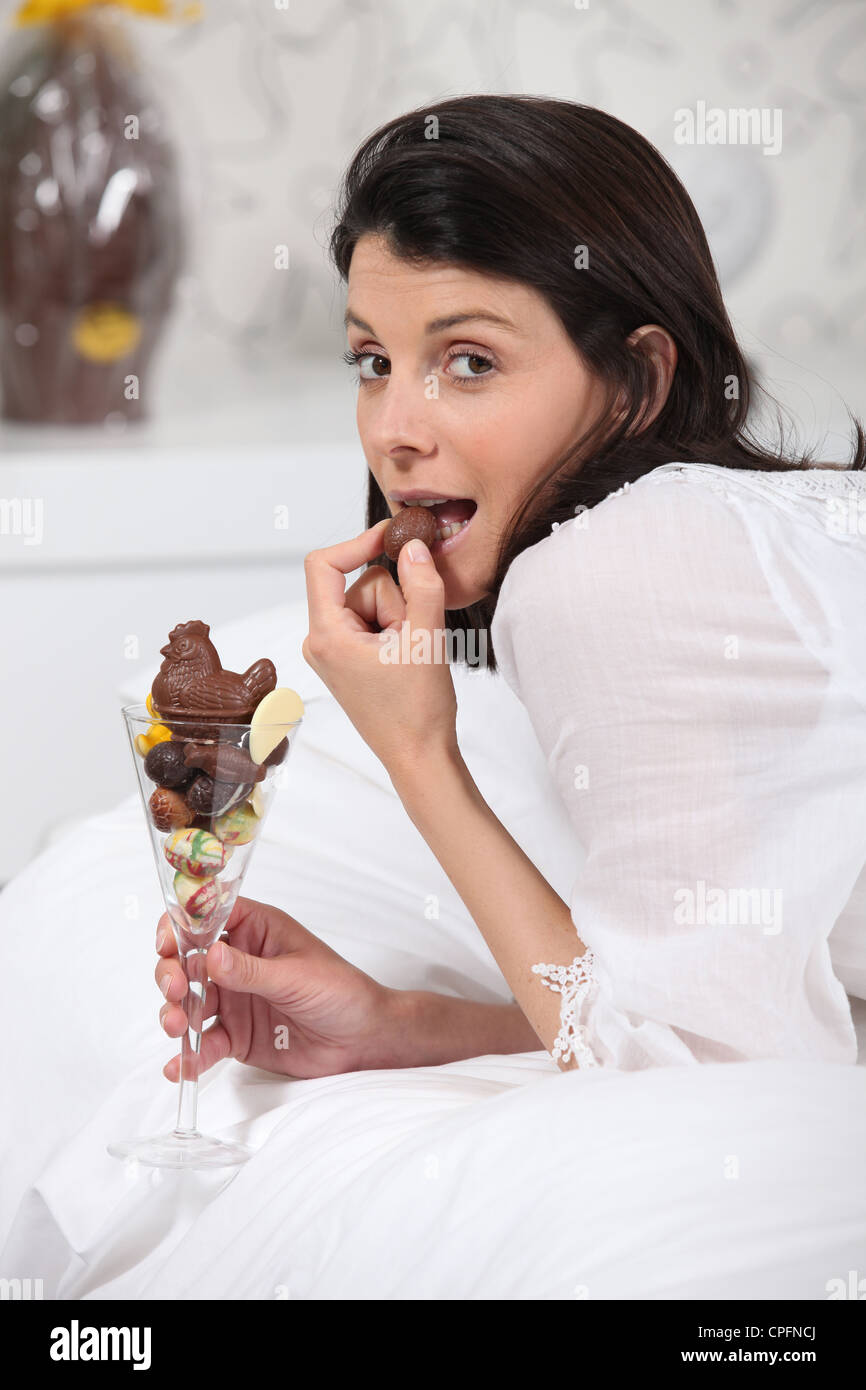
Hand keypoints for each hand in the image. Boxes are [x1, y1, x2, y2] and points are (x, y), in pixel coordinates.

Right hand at [154, 895, 400, 1080]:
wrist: (362, 1040)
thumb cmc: (341, 991)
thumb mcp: (296, 976)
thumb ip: (251, 970)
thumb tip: (209, 955)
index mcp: (255, 930)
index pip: (207, 916)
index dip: (181, 925)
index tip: (167, 944)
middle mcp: (238, 961)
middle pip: (187, 960)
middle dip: (172, 973)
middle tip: (176, 991)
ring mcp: (234, 999)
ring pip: (189, 1002)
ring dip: (175, 1013)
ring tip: (177, 1027)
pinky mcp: (236, 1035)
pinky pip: (204, 1043)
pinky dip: (188, 1055)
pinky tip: (178, 1067)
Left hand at [301, 518, 458, 777]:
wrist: (419, 756)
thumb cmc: (417, 710)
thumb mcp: (427, 639)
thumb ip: (422, 585)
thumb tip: (414, 546)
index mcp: (326, 635)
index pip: (323, 564)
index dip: (358, 542)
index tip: (393, 538)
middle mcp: (319, 641)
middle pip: (358, 585)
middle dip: (393, 600)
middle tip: (412, 637)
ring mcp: (332, 651)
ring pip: (370, 602)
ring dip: (398, 617)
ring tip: (410, 654)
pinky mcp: (347, 658)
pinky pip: (372, 622)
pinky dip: (395, 629)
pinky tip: (406, 658)